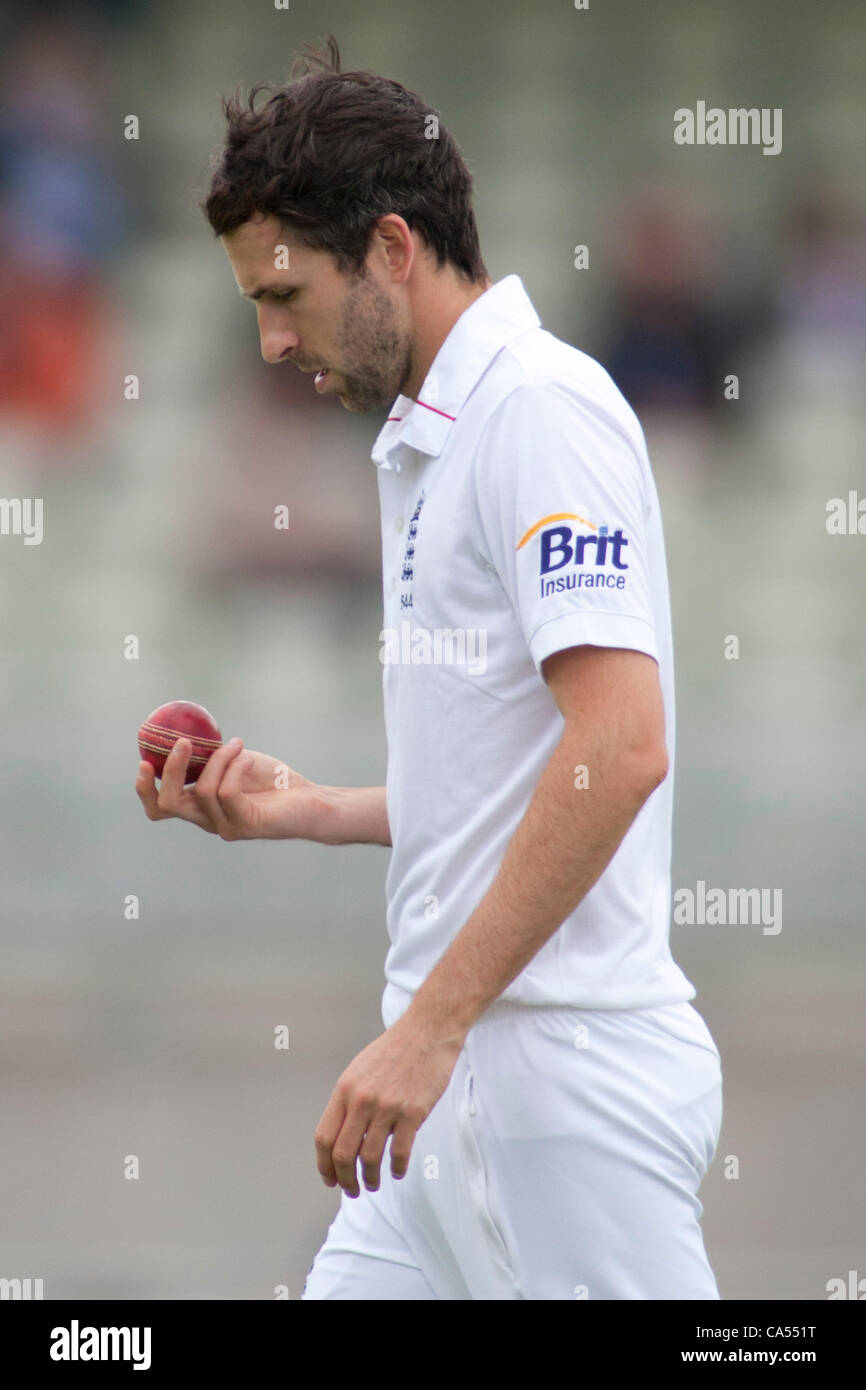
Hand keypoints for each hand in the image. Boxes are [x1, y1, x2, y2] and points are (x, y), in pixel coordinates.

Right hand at [136, 736, 322, 839]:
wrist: (311, 800)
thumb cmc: (274, 779)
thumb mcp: (236, 760)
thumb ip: (210, 754)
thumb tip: (186, 727)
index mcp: (200, 807)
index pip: (160, 806)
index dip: (144, 789)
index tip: (144, 760)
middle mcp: (208, 821)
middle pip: (168, 804)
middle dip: (170, 771)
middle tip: (181, 743)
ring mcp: (225, 826)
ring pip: (202, 790)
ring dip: (219, 759)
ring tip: (238, 744)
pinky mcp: (245, 825)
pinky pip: (227, 791)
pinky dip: (235, 767)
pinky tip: (248, 757)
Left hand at [314, 1009, 464, 1196]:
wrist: (427, 1030)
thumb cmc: (394, 1050)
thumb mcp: (360, 1070)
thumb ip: (348, 1100)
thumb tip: (341, 1134)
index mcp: (345, 1090)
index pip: (324, 1138)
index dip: (324, 1165)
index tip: (330, 1179)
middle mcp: (362, 1100)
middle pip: (343, 1154)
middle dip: (345, 1180)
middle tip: (352, 1190)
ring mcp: (387, 1107)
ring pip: (369, 1157)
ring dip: (370, 1178)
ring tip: (373, 1183)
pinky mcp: (412, 1112)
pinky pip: (400, 1152)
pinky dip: (397, 1168)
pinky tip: (397, 1172)